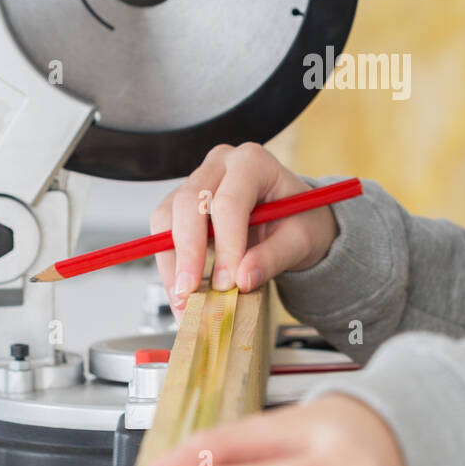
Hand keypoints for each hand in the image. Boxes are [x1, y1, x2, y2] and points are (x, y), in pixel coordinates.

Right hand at [150, 142, 339, 320]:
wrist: (294, 219)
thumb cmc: (300, 221)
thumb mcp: (300, 240)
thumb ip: (274, 257)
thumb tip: (244, 280)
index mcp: (253, 163)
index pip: (229, 203)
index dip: (226, 245)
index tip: (228, 283)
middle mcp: (219, 164)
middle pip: (188, 203)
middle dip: (189, 253)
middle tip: (192, 294)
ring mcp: (196, 181)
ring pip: (167, 217)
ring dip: (171, 263)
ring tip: (182, 302)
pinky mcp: (181, 204)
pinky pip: (163, 233)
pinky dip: (169, 266)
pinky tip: (181, 294)